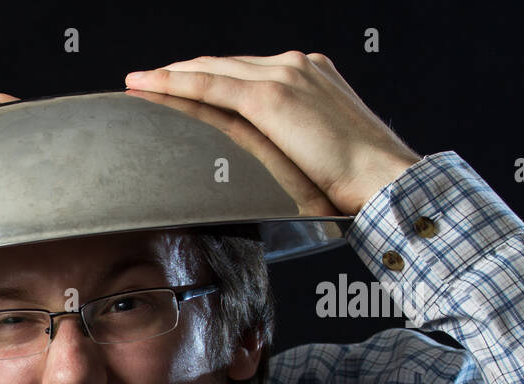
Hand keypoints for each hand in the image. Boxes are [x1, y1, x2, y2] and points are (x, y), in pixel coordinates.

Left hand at [124, 52, 421, 215]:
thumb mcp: (321, 147)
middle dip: (183, 72)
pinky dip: (176, 85)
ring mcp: (284, 76)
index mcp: (311, 75)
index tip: (180, 83)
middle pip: (225, 65)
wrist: (383, 177)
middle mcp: (296, 66)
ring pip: (212, 71)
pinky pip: (211, 86)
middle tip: (148, 81)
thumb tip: (267, 156)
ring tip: (140, 83)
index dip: (209, 76)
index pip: (246, 71)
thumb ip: (292, 139)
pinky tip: (151, 87)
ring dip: (171, 76)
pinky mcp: (271, 97)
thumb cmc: (358, 178)